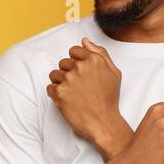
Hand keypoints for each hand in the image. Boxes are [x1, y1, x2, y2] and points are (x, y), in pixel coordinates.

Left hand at [46, 38, 130, 153]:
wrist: (103, 122)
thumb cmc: (109, 98)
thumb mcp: (113, 72)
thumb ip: (100, 53)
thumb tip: (84, 41)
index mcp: (93, 60)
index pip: (74, 51)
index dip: (77, 62)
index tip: (81, 73)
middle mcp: (80, 67)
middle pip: (63, 62)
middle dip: (68, 72)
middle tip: (79, 87)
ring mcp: (68, 80)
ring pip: (54, 74)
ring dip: (60, 83)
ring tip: (73, 94)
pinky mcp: (59, 92)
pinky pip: (50, 88)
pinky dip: (56, 95)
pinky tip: (68, 101)